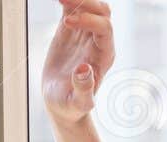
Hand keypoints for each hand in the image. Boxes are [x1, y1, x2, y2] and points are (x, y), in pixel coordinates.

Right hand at [43, 0, 115, 126]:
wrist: (62, 102)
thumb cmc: (71, 106)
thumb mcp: (77, 103)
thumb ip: (83, 90)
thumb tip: (84, 70)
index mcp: (104, 57)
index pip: (105, 28)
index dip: (88, 20)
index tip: (65, 23)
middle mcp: (99, 42)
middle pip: (103, 11)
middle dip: (86, 2)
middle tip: (62, 1)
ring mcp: (86, 33)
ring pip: (92, 5)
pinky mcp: (72, 29)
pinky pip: (75, 7)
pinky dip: (68, 0)